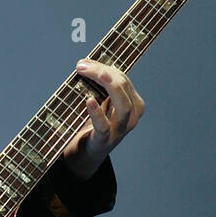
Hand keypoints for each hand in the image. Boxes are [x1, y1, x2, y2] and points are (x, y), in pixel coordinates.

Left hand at [62, 59, 144, 179]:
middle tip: (83, 66)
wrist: (86, 153)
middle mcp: (131, 117)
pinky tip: (89, 100)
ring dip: (109, 87)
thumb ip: (95, 84)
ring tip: (96, 74)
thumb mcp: (99, 101)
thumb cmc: (93, 124)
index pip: (123, 79)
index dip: (104, 68)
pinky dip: (97, 113)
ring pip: (123, 107)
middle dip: (104, 73)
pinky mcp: (104, 141)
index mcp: (133, 104)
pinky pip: (104, 127)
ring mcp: (120, 130)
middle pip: (124, 88)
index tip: (83, 62)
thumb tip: (84, 63)